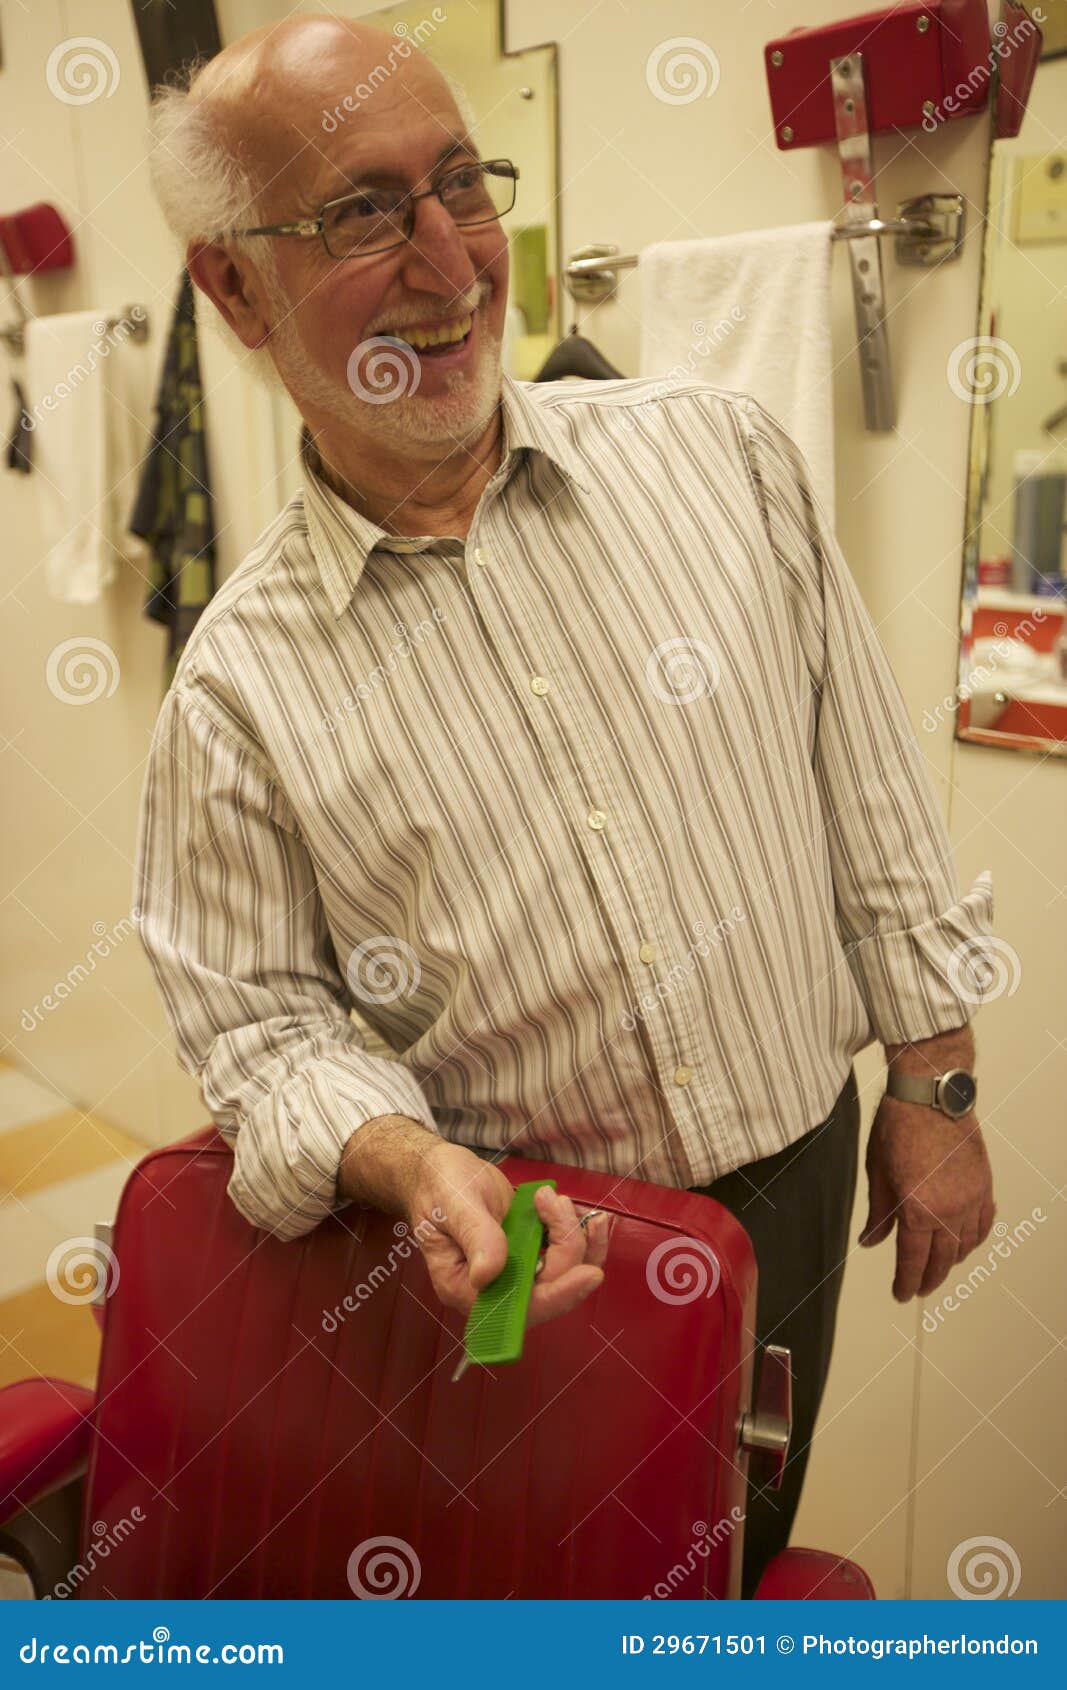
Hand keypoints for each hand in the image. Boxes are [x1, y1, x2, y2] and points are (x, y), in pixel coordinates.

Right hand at [410, 1142, 608, 1325]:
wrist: (439, 1169)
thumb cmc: (438, 1185)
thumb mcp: (453, 1203)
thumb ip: (475, 1236)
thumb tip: (488, 1274)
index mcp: (464, 1288)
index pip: (517, 1307)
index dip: (557, 1295)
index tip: (590, 1273)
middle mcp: (492, 1288)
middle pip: (548, 1288)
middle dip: (567, 1247)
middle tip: (557, 1203)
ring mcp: (512, 1271)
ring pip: (563, 1274)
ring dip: (577, 1240)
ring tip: (564, 1202)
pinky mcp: (527, 1252)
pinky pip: (562, 1255)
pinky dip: (578, 1234)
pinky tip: (580, 1212)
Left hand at [860, 1093, 994, 1300]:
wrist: (929, 1096)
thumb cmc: (897, 1129)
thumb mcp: (877, 1174)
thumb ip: (878, 1214)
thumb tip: (870, 1241)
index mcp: (917, 1210)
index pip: (913, 1261)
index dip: (906, 1282)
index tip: (901, 1294)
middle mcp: (948, 1211)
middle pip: (942, 1260)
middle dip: (929, 1279)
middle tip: (918, 1288)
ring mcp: (971, 1199)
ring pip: (966, 1246)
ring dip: (951, 1260)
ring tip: (938, 1265)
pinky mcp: (984, 1186)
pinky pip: (984, 1224)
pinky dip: (974, 1239)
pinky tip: (964, 1241)